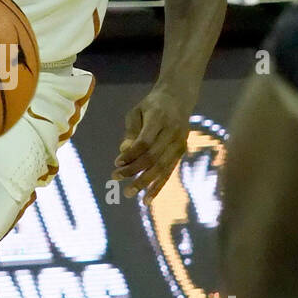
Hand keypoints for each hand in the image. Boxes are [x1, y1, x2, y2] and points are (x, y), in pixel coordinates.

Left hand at [112, 85, 190, 201]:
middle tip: (115, 178)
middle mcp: (173, 132)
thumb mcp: (137, 111)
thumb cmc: (152, 105)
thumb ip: (131, 131)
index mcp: (160, 118)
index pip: (145, 142)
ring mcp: (179, 143)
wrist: (179, 98)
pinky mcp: (181, 152)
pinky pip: (169, 172)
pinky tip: (147, 199)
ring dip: (144, 182)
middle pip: (153, 157)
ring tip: (128, 193)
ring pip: (162, 167)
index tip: (116, 163)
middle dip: (134, 170)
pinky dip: (157, 186)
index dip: (131, 155)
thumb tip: (123, 151)